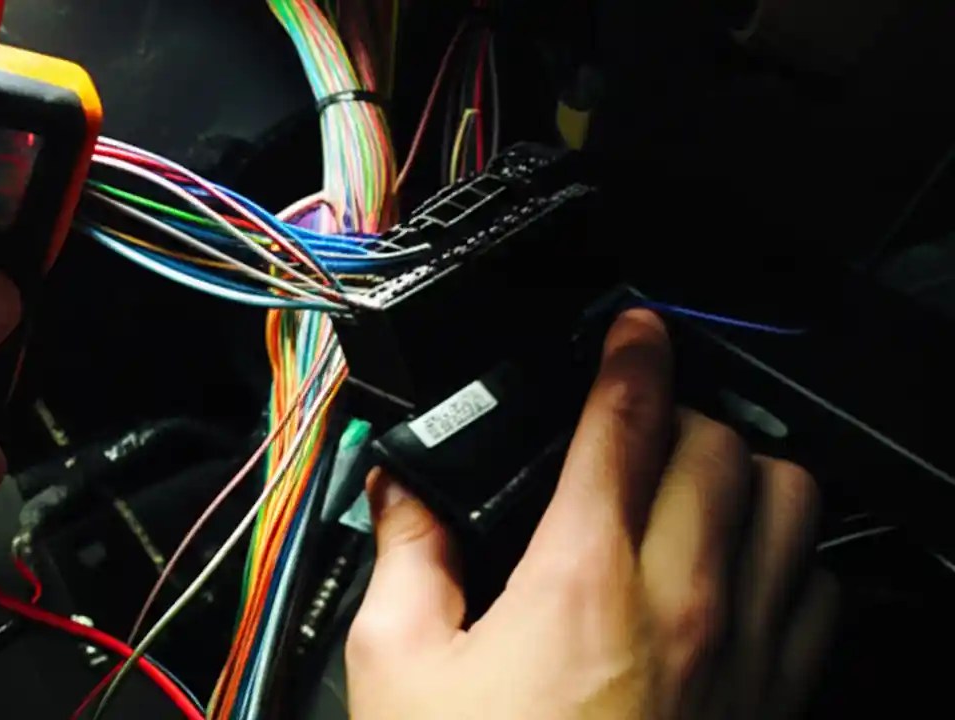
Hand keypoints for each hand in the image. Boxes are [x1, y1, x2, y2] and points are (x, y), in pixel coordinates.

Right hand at [347, 310, 836, 719]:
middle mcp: (681, 600)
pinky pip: (816, 591)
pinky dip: (788, 555)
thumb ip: (405, 556)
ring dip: (747, 469)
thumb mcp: (396, 667)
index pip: (627, 418)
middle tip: (635, 421)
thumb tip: (402, 492)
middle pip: (722, 443)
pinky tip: (737, 566)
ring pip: (791, 502)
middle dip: (680, 408)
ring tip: (694, 479)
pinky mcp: (771, 701)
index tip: (631, 328)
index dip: (631, 351)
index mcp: (582, 577)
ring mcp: (740, 652)